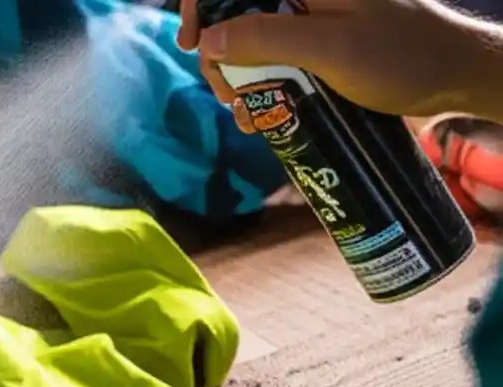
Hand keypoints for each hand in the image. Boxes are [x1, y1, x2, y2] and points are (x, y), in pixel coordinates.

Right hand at [177, 0, 502, 128]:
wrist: (455, 77)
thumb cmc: (401, 57)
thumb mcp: (329, 49)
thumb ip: (266, 37)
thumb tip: (209, 39)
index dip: (201, 3)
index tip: (193, 42)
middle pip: (235, 11)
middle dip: (221, 53)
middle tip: (229, 94)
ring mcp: (309, 15)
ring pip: (249, 37)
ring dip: (237, 77)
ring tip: (251, 114)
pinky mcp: (316, 40)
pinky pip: (271, 54)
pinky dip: (259, 84)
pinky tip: (264, 114)